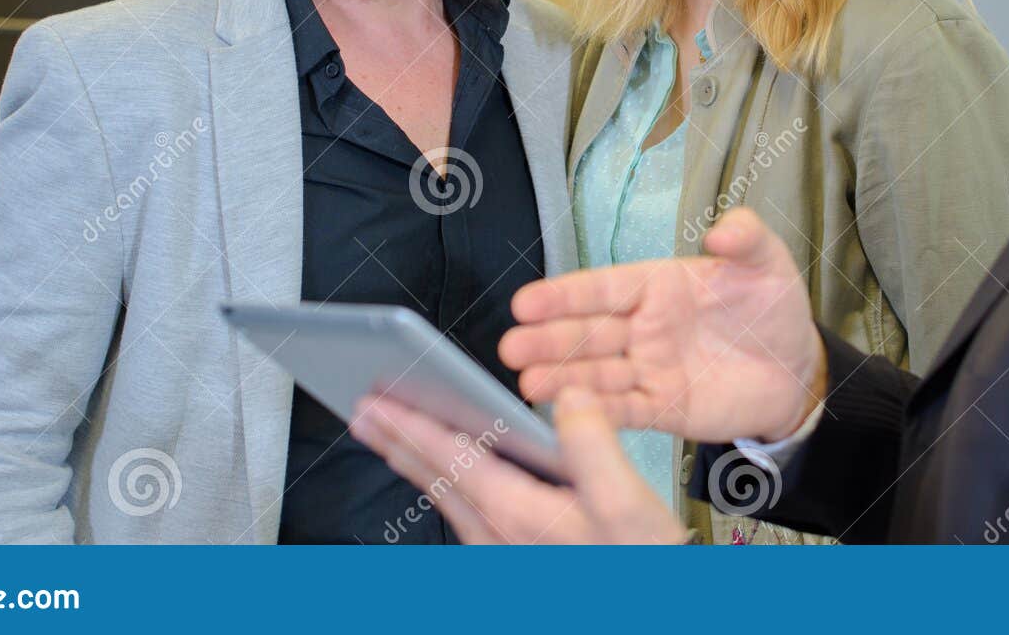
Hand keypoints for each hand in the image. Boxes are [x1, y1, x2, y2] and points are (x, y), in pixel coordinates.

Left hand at [349, 387, 684, 543]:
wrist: (645, 614)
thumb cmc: (638, 570)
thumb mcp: (625, 505)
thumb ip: (593, 445)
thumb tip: (568, 395)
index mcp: (518, 514)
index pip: (449, 459)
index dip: (410, 425)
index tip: (376, 403)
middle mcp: (500, 537)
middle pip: (435, 479)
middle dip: (396, 441)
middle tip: (362, 414)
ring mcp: (504, 554)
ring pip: (445, 500)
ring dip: (414, 463)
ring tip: (391, 439)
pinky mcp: (516, 562)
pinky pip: (463, 518)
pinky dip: (443, 488)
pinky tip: (447, 484)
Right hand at [500, 206, 825, 442]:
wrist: (797, 368)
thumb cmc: (772, 308)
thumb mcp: (766, 262)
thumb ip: (746, 238)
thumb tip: (722, 230)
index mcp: (659, 285)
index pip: (604, 287)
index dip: (565, 295)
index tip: (525, 301)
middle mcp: (645, 326)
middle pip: (589, 332)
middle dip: (549, 339)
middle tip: (511, 347)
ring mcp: (650, 368)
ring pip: (598, 372)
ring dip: (562, 378)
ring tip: (527, 383)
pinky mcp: (664, 407)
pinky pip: (627, 410)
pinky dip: (600, 413)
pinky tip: (571, 415)